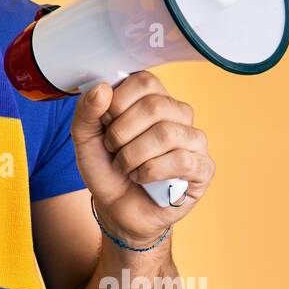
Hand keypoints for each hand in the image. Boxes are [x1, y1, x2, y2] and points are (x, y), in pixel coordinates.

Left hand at [70, 70, 214, 246]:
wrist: (116, 208)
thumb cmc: (106, 169)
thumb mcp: (85, 138)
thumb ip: (87, 111)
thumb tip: (103, 88)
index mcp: (153, 98)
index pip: (145, 80)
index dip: (118, 102)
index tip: (105, 122)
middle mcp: (178, 115)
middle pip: (155, 106)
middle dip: (122, 133)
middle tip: (113, 149)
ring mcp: (194, 140)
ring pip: (167, 134)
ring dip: (133, 155)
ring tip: (125, 167)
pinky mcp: (203, 168)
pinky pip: (182, 160)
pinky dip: (151, 172)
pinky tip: (141, 178)